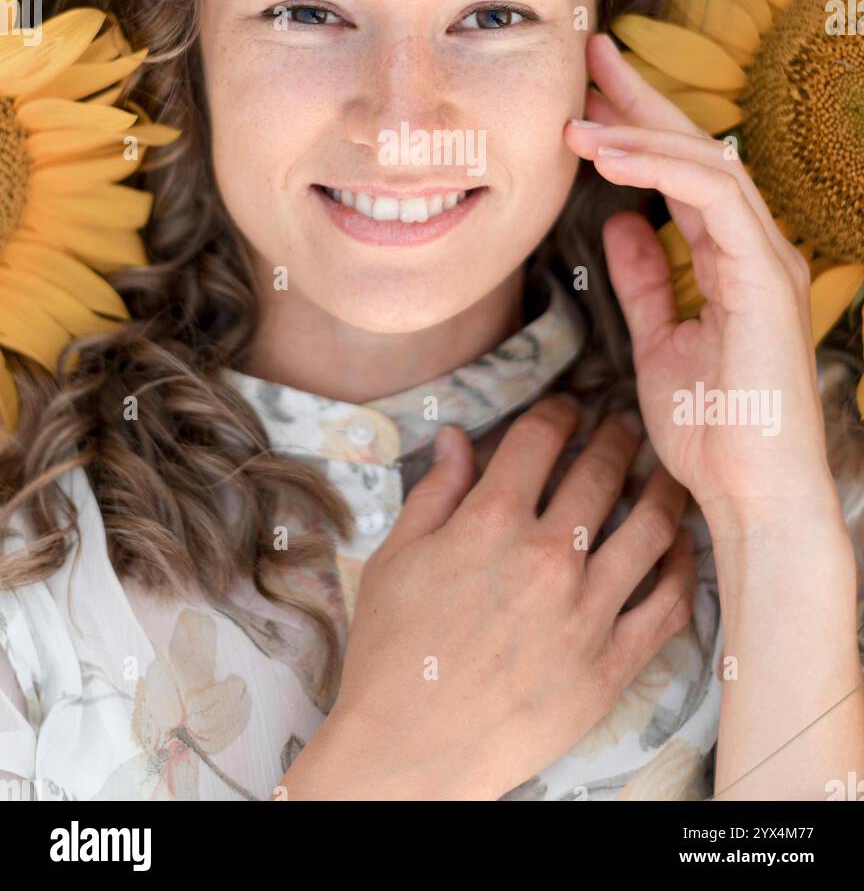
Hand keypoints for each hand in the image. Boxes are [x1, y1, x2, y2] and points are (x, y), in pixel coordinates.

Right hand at [275, 395, 695, 800]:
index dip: (559, 410)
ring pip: (652, 528)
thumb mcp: (397, 558)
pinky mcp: (611, 663)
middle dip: (616, 436)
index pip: (541, 438)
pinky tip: (679, 549)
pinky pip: (669, 603)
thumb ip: (435, 491)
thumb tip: (458, 437)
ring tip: (663, 477)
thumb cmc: (394, 653)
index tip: (568, 408)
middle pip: (603, 471)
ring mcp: (587, 611)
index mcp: (491, 523)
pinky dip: (683, 567)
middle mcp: (548, 557)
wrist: (411, 752)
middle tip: (622, 426)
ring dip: (661, 490)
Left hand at [565, 32, 838, 528]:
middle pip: (695, 149)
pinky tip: (608, 157)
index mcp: (732, 258)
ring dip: (638, 130)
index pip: (681, 172)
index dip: (635, 128)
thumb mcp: (662, 340)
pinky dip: (658, 169)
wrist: (750, 495)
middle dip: (639, 99)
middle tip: (589, 55)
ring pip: (706, 161)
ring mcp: (766, 258)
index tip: (585, 96)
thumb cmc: (714, 430)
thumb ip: (647, 281)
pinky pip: (713, 198)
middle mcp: (755, 247)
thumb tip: (621, 227)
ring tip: (578, 113)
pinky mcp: (765, 276)